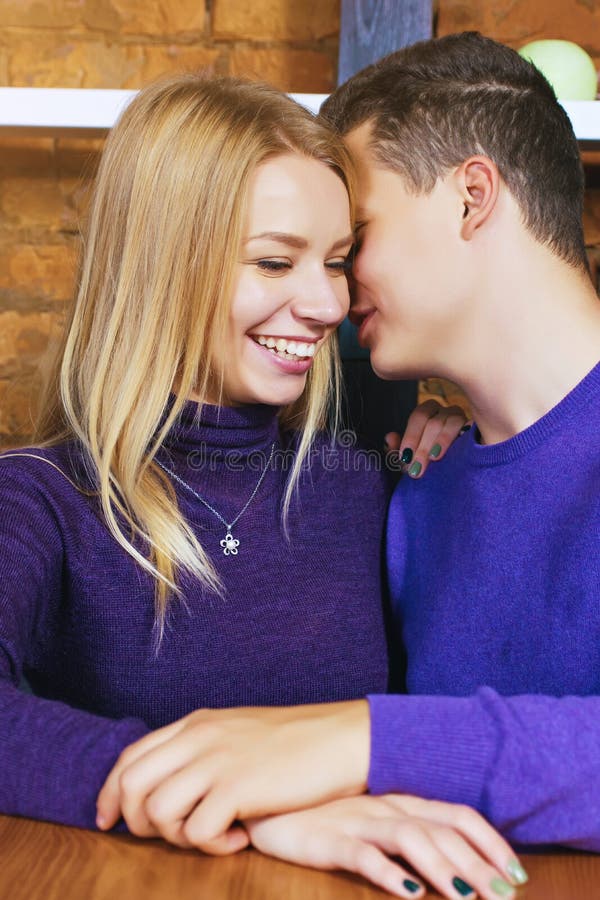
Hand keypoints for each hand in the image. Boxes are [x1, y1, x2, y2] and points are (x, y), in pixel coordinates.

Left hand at [96, 700, 368, 852]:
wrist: (343, 737)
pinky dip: (212, 845)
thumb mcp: (237, 732)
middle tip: (169, 836)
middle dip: (137, 823)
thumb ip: (201, 749)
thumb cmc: (296, 741)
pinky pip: (197, 832)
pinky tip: (239, 837)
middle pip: (130, 785)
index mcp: (196, 723)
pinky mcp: (238, 788)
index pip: (130, 756)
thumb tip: (168, 787)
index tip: (108, 821)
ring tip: (212, 834)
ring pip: (157, 812)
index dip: (109, 793)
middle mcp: (198, 738)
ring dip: (176, 837)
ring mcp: (216, 761)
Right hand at [246, 794, 526, 899]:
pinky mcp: (328, 838)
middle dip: (479, 864)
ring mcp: (357, 820)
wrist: (267, 801)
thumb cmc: (325, 816)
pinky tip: (410, 894)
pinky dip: (389, 873)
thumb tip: (456, 866)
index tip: (517, 873)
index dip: (490, 842)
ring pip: (410, 839)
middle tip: (506, 896)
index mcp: (401, 801)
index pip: (458, 814)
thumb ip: (409, 833)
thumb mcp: (373, 820)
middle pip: (443, 831)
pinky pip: (364, 854)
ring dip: (444, 869)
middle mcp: (385, 806)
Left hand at [385, 399, 468, 478]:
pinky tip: (459, 450)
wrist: (456, 477)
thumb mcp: (411, 460)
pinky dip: (464, 438)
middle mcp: (447, 412)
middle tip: (417, 468)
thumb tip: (389, 438)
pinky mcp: (479, 430)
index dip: (411, 436)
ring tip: (434, 458)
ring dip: (441, 440)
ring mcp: (466, 419)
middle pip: (434, 421)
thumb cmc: (430, 464)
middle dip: (423, 446)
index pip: (419, 416)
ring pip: (452, 422)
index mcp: (429, 412)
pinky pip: (471, 428)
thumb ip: (397, 451)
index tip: (405, 457)